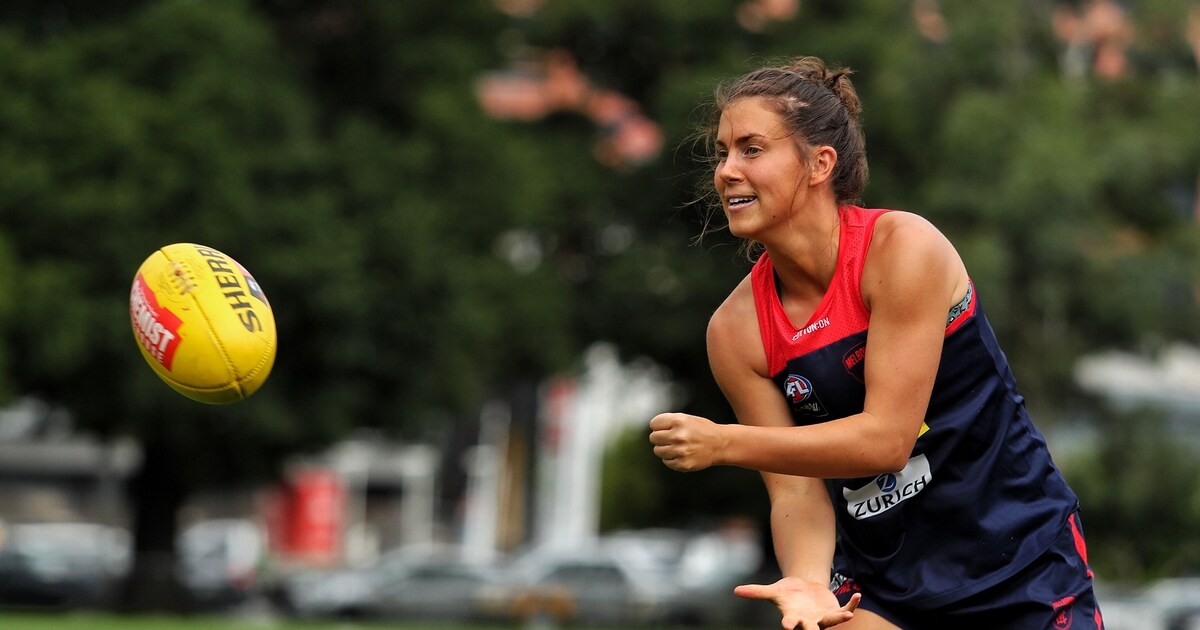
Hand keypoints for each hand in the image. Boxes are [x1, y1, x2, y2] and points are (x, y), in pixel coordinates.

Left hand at [648, 413, 725, 471]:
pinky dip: (671, 459)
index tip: (667, 428)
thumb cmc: (701, 430)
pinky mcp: (683, 464)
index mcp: (679, 421)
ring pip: (657, 450)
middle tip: (671, 438)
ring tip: (677, 446)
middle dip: (660, 438)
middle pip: (653, 438)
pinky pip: (666, 461)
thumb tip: (651, 430)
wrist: (720, 444)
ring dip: (664, 449)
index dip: (659, 426)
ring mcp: (681, 451)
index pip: (654, 424)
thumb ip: (668, 422)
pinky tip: (682, 454)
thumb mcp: (686, 419)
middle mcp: (679, 435)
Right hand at [734, 577, 859, 629]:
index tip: (787, 625)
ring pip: (831, 622)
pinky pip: (844, 610)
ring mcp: (822, 619)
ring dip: (840, 619)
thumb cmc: (787, 593)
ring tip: (848, 616)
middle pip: (811, 629)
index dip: (789, 624)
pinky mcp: (833, 612)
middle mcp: (807, 621)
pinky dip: (852, 604)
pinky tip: (858, 596)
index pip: (790, 622)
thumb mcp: (773, 591)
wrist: (804, 590)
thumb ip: (757, 592)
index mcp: (792, 616)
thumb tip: (736, 590)